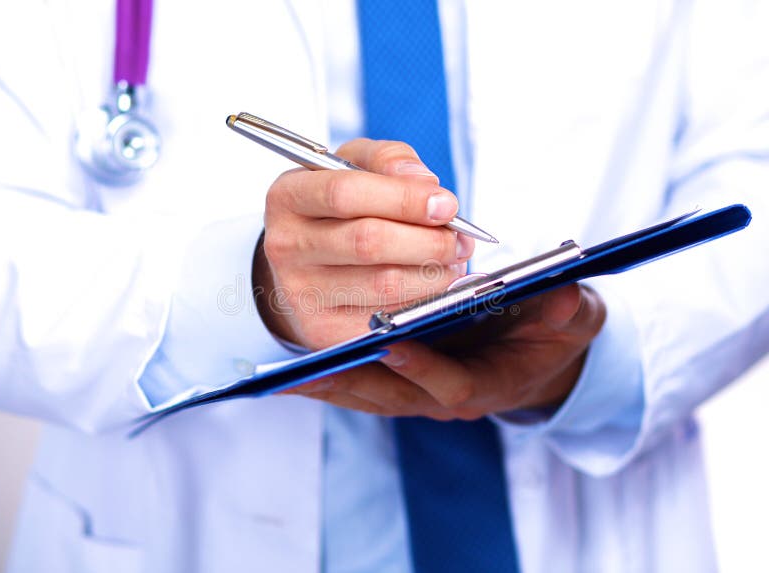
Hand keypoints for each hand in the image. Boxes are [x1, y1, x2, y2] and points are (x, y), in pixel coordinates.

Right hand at [254, 139, 474, 348]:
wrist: (305, 267)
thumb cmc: (338, 210)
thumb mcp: (354, 169)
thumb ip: (389, 161)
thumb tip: (424, 182)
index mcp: (288, 196)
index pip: (345, 193)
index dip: (404, 199)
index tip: (446, 205)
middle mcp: (286, 246)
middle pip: (369, 242)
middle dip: (429, 240)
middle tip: (461, 239)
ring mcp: (301, 292)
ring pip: (384, 284)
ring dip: (434, 273)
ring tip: (452, 261)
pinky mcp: (322, 330)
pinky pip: (387, 316)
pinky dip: (422, 302)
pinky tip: (434, 287)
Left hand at [285, 284, 605, 418]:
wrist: (542, 353)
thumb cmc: (555, 334)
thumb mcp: (574, 318)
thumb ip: (571, 311)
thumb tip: (564, 298)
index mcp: (491, 383)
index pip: (453, 384)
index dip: (424, 367)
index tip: (392, 342)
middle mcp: (449, 396)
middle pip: (397, 399)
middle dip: (356, 384)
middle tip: (311, 371)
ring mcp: (424, 394)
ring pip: (373, 396)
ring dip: (333, 386)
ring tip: (288, 375)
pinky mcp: (405, 384)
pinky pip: (365, 386)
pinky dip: (334, 379)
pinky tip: (298, 369)